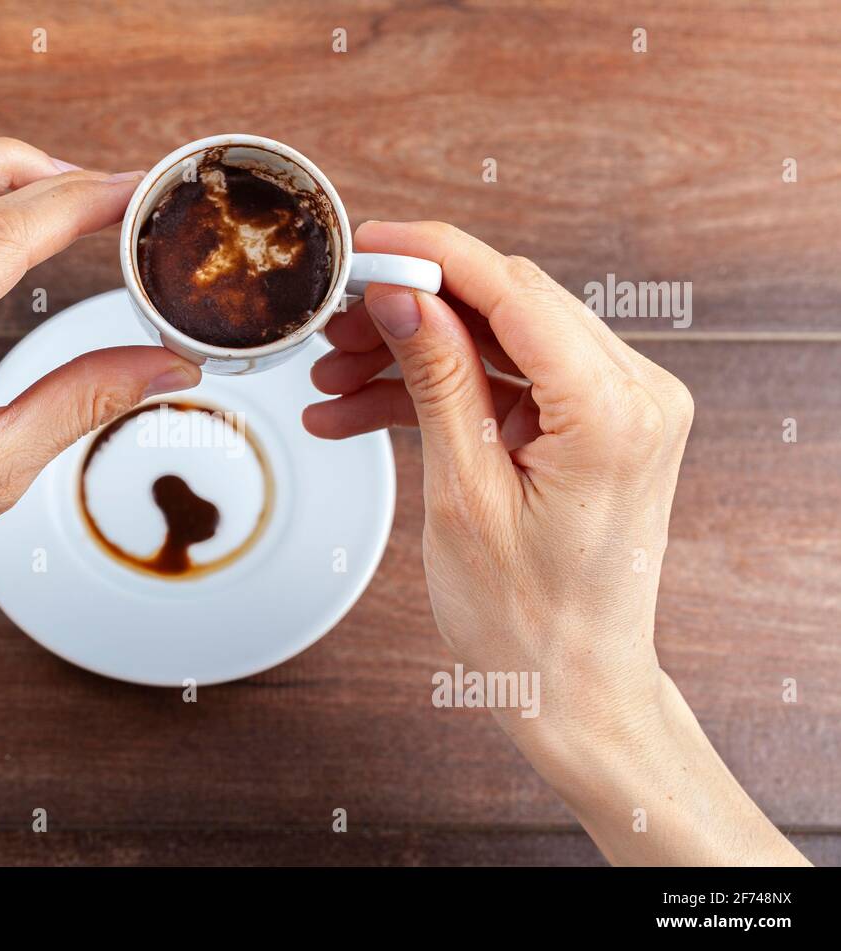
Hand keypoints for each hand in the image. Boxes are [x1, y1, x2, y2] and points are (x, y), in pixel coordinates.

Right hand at [305, 221, 806, 864]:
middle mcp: (635, 395)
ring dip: (414, 354)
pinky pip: (507, 385)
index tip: (367, 244)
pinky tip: (362, 410)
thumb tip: (403, 298)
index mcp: (614, 411)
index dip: (431, 256)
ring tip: (333, 382)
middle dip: (411, 310)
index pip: (515, 291)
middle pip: (507, 306)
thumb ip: (438, 380)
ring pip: (499, 342)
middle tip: (333, 325)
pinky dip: (440, 391)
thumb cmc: (528, 623)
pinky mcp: (594, 428)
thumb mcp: (464, 495)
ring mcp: (618, 410)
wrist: (574, 690)